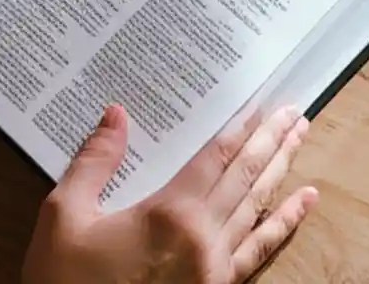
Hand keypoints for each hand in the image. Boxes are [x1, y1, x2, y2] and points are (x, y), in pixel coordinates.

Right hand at [23, 105, 317, 283]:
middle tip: (294, 111)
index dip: (241, 128)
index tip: (264, 104)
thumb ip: (93, 163)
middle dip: (272, 141)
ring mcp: (216, 267)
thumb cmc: (65, 281)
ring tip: (300, 139)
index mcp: (169, 213)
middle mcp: (202, 237)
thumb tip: (116, 114)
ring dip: (282, 169)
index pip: (216, 158)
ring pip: (259, 207)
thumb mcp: (63, 217)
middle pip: (246, 177)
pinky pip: (261, 250)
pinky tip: (305, 202)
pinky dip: (286, 222)